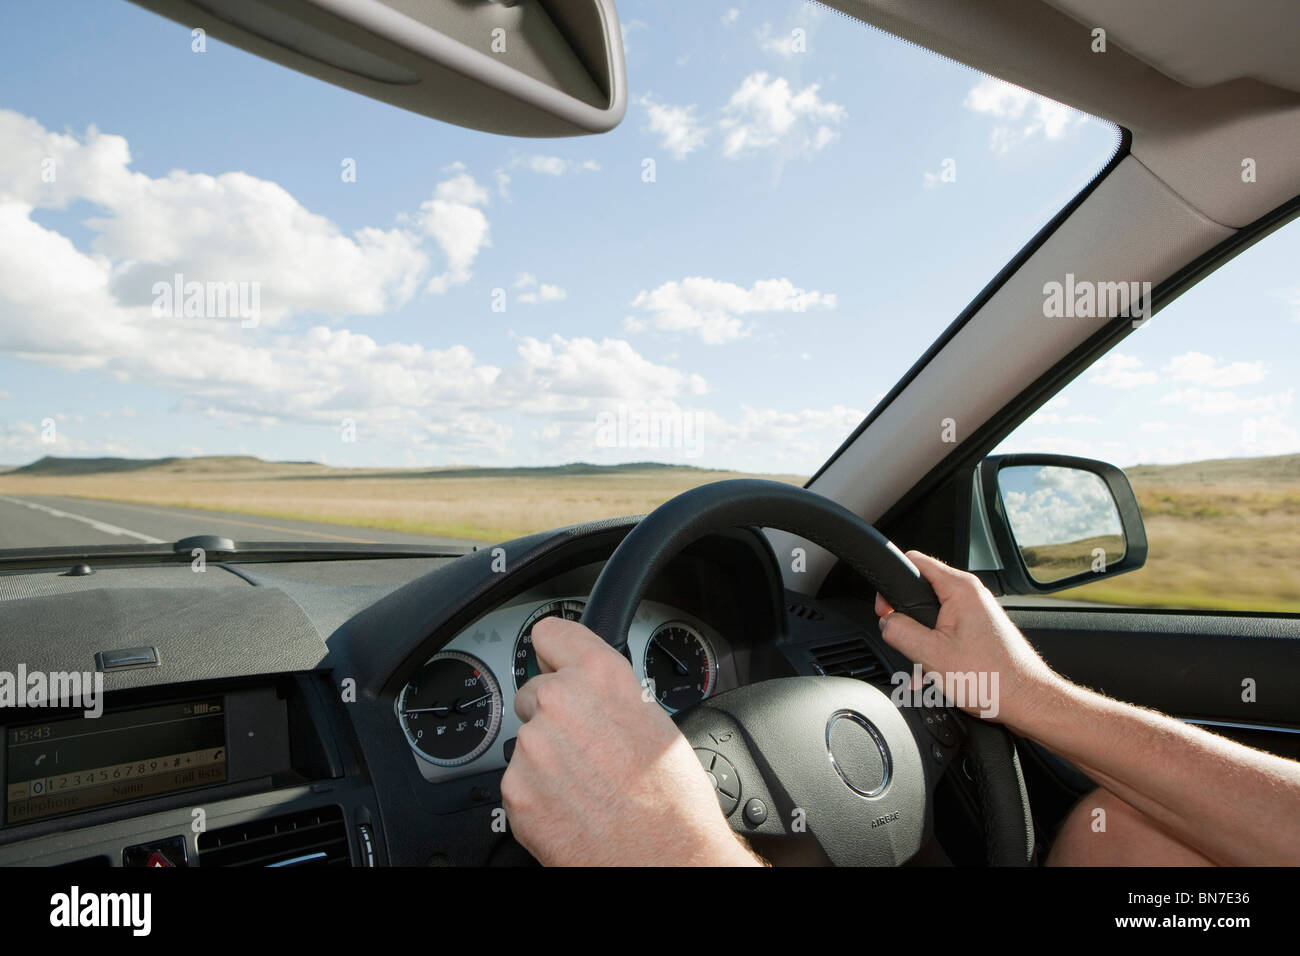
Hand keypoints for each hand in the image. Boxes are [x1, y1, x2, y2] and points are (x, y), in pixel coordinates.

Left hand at [500, 616, 760, 865]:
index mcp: (601, 676)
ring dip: (547, 759)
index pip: (551, 634)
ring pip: (527, 742)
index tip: (552, 659)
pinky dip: (538, 795)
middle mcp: (560, 702)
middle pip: (534, 693)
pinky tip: (573, 807)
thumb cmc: (672, 801)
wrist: (663, 859)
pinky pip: (518, 782)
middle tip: (586, 748)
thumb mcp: (655, 720)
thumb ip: (612, 695)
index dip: (553, 651)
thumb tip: (595, 695)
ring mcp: (532, 747)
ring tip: (587, 786)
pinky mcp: (514, 789)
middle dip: (553, 716)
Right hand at [874, 551, 1065, 730]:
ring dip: (921, 641)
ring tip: (923, 668)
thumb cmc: (994, 679)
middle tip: (903, 642)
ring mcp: (977, 612)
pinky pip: (947, 631)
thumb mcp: (932, 655)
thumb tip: (886, 622)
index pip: (914, 562)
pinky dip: (936, 649)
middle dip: (906, 620)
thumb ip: (900, 631)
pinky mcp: (980, 630)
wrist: (1027, 701)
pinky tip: (934, 673)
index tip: (886, 610)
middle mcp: (972, 595)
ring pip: (933, 617)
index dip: (892, 585)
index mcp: (960, 589)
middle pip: (921, 592)